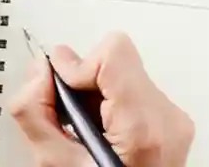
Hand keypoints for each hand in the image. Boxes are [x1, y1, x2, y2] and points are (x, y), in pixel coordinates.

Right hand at [10, 33, 194, 166]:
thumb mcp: (55, 164)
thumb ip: (35, 111)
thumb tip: (39, 72)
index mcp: (143, 127)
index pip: (113, 53)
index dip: (77, 65)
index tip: (61, 87)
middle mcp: (167, 118)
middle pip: (116, 60)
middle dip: (83, 82)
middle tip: (69, 114)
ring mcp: (173, 120)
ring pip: (124, 72)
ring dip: (96, 93)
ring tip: (87, 128)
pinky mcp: (171, 121)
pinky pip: (134, 89)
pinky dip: (111, 103)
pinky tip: (102, 131)